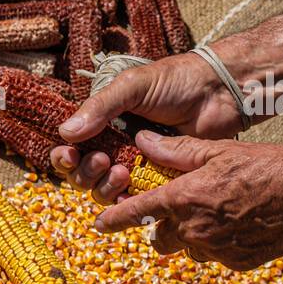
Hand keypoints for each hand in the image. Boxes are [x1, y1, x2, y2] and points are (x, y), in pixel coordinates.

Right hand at [51, 52, 245, 202]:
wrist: (218, 92)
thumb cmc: (175, 81)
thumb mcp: (132, 86)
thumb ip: (100, 107)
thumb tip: (66, 133)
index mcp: (102, 123)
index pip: (71, 147)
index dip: (64, 157)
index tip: (71, 155)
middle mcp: (114, 146)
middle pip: (82, 175)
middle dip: (86, 173)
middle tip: (103, 161)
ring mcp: (135, 165)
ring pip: (103, 191)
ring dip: (105, 187)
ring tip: (123, 173)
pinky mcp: (157, 180)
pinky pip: (134, 200)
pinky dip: (127, 201)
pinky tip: (134, 190)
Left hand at [92, 131, 282, 270]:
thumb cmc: (269, 167)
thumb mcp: (220, 151)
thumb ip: (176, 151)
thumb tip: (142, 141)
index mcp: (184, 198)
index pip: (137, 212)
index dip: (113, 219)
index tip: (98, 225)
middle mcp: (194, 228)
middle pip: (160, 238)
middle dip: (163, 228)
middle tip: (178, 214)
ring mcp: (215, 249)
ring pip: (189, 248)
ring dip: (194, 235)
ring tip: (219, 213)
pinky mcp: (235, 263)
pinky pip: (216, 255)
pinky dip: (221, 242)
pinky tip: (242, 223)